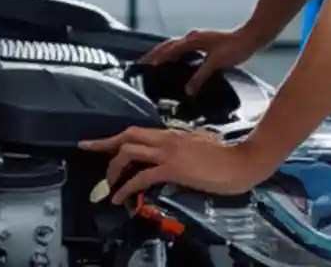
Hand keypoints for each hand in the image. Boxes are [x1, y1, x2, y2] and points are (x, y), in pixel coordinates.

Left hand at [78, 127, 279, 203]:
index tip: (95, 141)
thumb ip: (187, 143)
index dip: (114, 137)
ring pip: (129, 152)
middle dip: (105, 145)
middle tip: (88, 150)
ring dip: (114, 169)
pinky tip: (120, 197)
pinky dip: (126, 187)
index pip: (137, 132)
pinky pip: (141, 176)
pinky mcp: (172, 168)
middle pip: (127, 136)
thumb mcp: (202, 142)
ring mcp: (168, 152)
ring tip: (109, 185)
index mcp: (172, 133)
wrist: (241, 161)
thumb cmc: (226, 155)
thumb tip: (179, 146)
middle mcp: (166, 139)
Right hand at [139, 26, 264, 94]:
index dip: (157, 58)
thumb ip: (200, 76)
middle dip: (154, 54)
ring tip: (153, 63)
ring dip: (163, 53)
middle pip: (167, 45)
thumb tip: (188, 90)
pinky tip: (175, 62)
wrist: (251, 37)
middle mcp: (193, 37)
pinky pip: (183, 48)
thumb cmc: (235, 48)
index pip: (170, 49)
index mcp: (193, 40)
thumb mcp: (216, 63)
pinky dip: (174, 54)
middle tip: (141, 63)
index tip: (145, 66)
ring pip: (174, 45)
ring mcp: (198, 39)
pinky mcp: (203, 42)